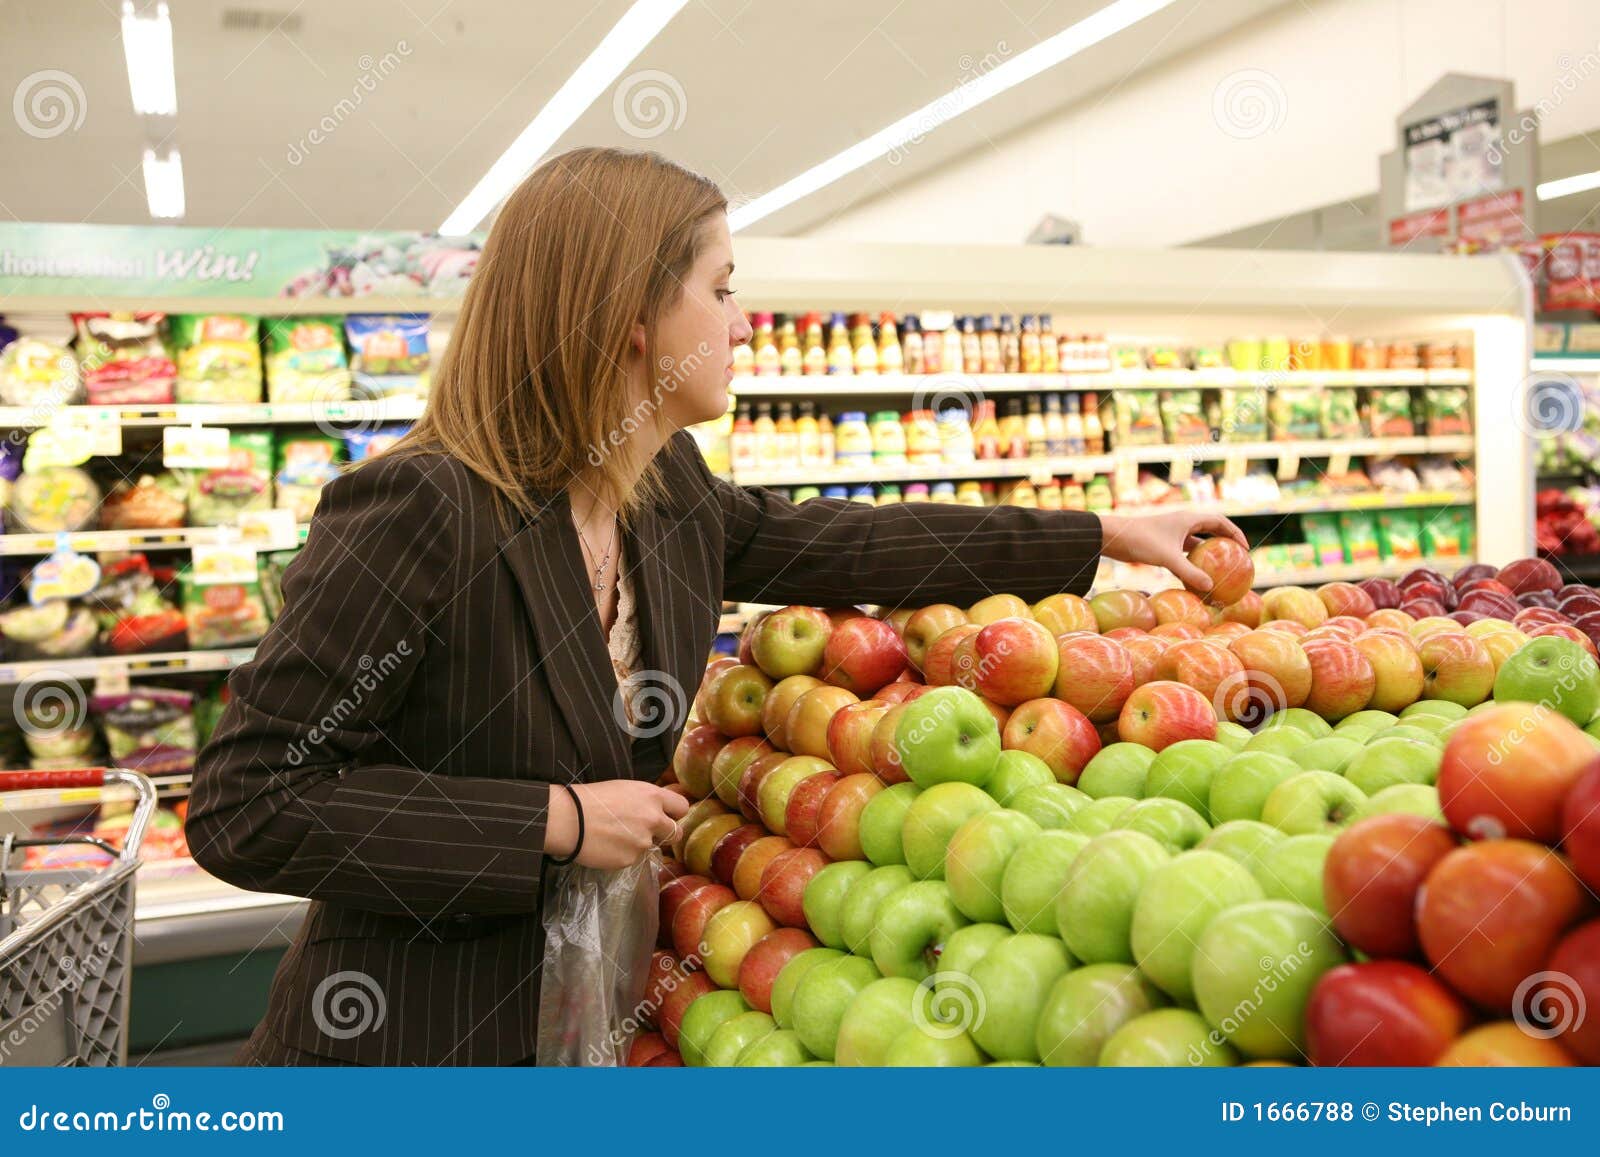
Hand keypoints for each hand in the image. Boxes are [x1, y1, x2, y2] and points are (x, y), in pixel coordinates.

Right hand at [544, 780, 689, 870]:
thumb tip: (656, 811)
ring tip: (615, 835)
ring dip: (639, 844)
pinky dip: (623, 854)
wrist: (569, 819)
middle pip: (676, 833)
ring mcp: (643, 841)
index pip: (681, 807)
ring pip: (651, 846)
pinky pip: (633, 858)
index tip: (668, 817)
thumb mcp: (625, 789)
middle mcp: (653, 819)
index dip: (674, 813)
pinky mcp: (631, 859)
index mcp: (652, 796)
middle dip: (665, 834)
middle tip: (646, 832)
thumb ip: (646, 801)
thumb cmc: (591, 799)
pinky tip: (607, 845)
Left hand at [1097, 509, 1248, 593]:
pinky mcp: (1163, 543)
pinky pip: (1184, 552)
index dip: (1235, 533)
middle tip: (1237, 559)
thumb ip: (1188, 572)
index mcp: (1188, 518)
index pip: (1220, 521)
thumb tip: (1209, 588)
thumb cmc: (1141, 541)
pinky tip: (1196, 578)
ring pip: (1197, 543)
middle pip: (1211, 530)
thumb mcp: (1167, 558)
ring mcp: (1173, 533)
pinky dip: (1192, 563)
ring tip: (1221, 570)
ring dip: (1208, 554)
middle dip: (1225, 543)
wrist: (1114, 537)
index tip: (1245, 549)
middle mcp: (1183, 523)